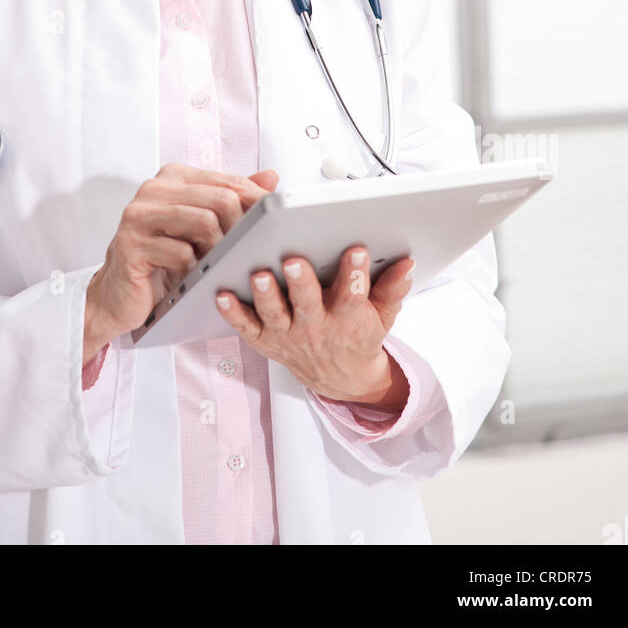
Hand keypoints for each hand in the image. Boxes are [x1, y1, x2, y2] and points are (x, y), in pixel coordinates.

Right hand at [85, 164, 279, 353]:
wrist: (119, 295)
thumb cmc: (163, 258)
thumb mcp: (200, 227)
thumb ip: (232, 198)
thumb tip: (271, 177)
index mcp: (173, 177)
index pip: (228, 181)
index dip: (257, 202)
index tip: (276, 224)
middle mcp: (153, 189)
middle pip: (219, 199)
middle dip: (242, 228)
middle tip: (251, 251)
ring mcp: (138, 214)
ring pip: (202, 222)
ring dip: (220, 250)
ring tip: (221, 267)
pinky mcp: (130, 244)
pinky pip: (180, 253)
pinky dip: (194, 270)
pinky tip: (192, 279)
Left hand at [214, 244, 414, 402]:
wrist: (339, 377)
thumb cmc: (357, 335)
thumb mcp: (383, 315)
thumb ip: (393, 288)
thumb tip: (407, 263)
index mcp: (347, 318)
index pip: (354, 295)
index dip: (355, 274)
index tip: (355, 250)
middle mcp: (315, 326)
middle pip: (307, 303)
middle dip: (301, 282)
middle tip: (294, 260)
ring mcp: (287, 334)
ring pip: (274, 313)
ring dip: (265, 295)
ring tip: (258, 275)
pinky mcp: (265, 339)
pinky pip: (246, 326)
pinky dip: (233, 312)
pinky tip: (221, 294)